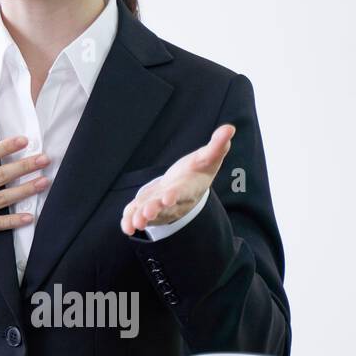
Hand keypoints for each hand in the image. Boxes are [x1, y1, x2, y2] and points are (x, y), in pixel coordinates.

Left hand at [120, 124, 235, 235]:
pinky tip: (126, 227)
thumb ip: (217, 145)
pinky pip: (137, 216)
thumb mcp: (208, 157)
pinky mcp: (146, 207)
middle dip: (155, 210)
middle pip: (164, 208)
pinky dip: (130, 221)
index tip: (168, 197)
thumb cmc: (197, 171)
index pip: (182, 192)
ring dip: (141, 218)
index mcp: (188, 189)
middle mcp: (173, 201)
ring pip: (150, 214)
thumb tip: (230, 128)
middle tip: (146, 213)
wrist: (187, 187)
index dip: (175, 195)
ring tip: (134, 223)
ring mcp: (159, 207)